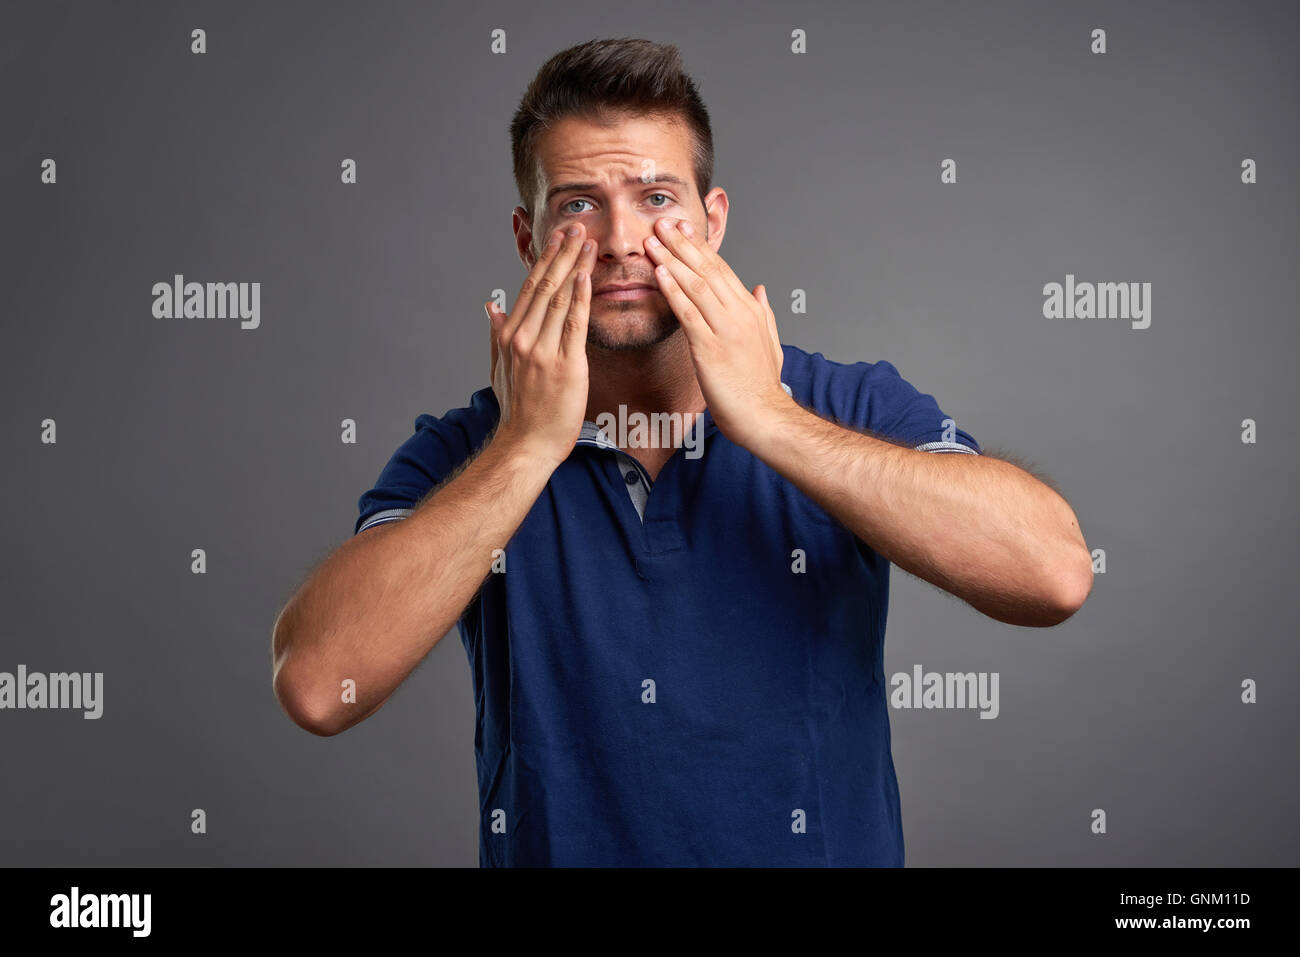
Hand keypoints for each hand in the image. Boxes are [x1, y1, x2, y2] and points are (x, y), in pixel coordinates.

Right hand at [485, 222, 597, 466]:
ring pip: (559, 299)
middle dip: (561, 253)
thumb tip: (492, 306)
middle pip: (544, 286)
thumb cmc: (519, 411)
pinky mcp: (565, 365)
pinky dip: (580, 297)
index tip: (557, 237)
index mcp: (510, 336)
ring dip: (574, 266)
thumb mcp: (499, 368)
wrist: (527, 443)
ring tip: (587, 242)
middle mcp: (523, 338)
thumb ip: (496, 334)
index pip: (529, 288)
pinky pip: (573, 324)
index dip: (544, 259)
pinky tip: (587, 275)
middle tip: (576, 227)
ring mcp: (542, 351)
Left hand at [643, 216, 789, 447]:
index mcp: (750, 310)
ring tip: (652, 240)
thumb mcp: (770, 344)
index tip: (683, 229)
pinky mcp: (710, 347)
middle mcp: (739, 313)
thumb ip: (764, 313)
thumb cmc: (762, 388)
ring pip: (696, 285)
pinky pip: (688, 313)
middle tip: (661, 223)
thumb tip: (760, 288)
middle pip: (707, 270)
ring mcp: (725, 329)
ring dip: (671, 260)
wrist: (765, 417)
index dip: (700, 247)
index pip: (722, 270)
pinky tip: (658, 273)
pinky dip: (672, 290)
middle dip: (682, 244)